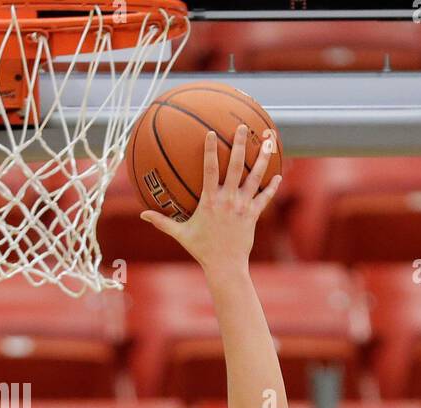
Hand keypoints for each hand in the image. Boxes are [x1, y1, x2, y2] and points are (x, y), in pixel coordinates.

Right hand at [139, 124, 281, 272]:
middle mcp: (228, 199)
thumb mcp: (181, 234)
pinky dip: (271, 187)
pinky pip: (264, 197)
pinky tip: (278, 175)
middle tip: (244, 127)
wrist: (225, 266)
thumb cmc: (202, 250)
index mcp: (209, 200)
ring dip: (262, 159)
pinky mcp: (253, 215)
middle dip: (240, 145)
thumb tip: (142, 214)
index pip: (209, 169)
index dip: (210, 150)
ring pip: (255, 178)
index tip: (212, 133)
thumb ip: (162, 222)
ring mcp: (242, 206)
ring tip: (269, 143)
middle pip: (235, 166)